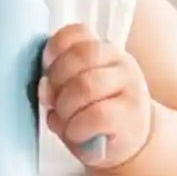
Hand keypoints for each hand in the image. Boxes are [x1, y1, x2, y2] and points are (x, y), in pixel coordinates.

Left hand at [40, 24, 152, 169]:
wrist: (128, 143)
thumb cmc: (93, 116)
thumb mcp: (74, 92)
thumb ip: (57, 82)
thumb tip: (44, 88)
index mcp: (103, 50)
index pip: (78, 32)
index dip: (55, 49)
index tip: (46, 72)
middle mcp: (121, 62)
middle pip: (80, 56)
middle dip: (56, 81)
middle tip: (52, 103)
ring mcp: (131, 87)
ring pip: (87, 85)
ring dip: (65, 107)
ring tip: (64, 121)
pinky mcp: (132, 115)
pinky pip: (97, 115)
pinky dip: (78, 127)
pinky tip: (77, 133)